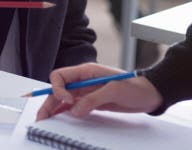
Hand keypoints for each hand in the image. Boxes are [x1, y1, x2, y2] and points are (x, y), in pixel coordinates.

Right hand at [36, 63, 162, 120]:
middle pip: (58, 90)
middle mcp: (83, 81)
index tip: (67, 101)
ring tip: (45, 121)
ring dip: (53, 109)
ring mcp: (86, 93)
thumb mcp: (115, 90)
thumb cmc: (135, 86)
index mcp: (86, 71)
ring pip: (63, 100)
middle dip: (48, 102)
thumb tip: (75, 110)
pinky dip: (64, 114)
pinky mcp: (91, 103)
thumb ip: (94, 99)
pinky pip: (73, 108)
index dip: (58, 89)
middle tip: (42, 117)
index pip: (61, 76)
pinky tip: (59, 120)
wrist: (149, 95)